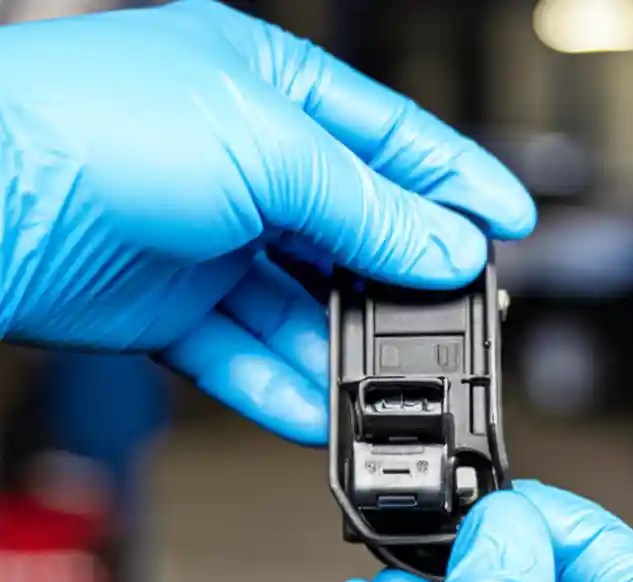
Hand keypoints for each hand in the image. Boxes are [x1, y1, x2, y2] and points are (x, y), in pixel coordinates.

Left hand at [0, 1, 533, 443]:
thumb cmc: (86, 124)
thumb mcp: (266, 149)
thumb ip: (368, 207)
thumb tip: (447, 247)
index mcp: (272, 89)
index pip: (395, 139)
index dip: (459, 184)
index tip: (511, 225)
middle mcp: (244, 159)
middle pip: (357, 229)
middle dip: (408, 278)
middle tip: (458, 319)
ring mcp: (207, 234)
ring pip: (304, 303)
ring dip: (344, 347)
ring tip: (387, 383)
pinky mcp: (166, 304)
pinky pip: (243, 351)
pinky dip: (279, 383)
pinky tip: (312, 406)